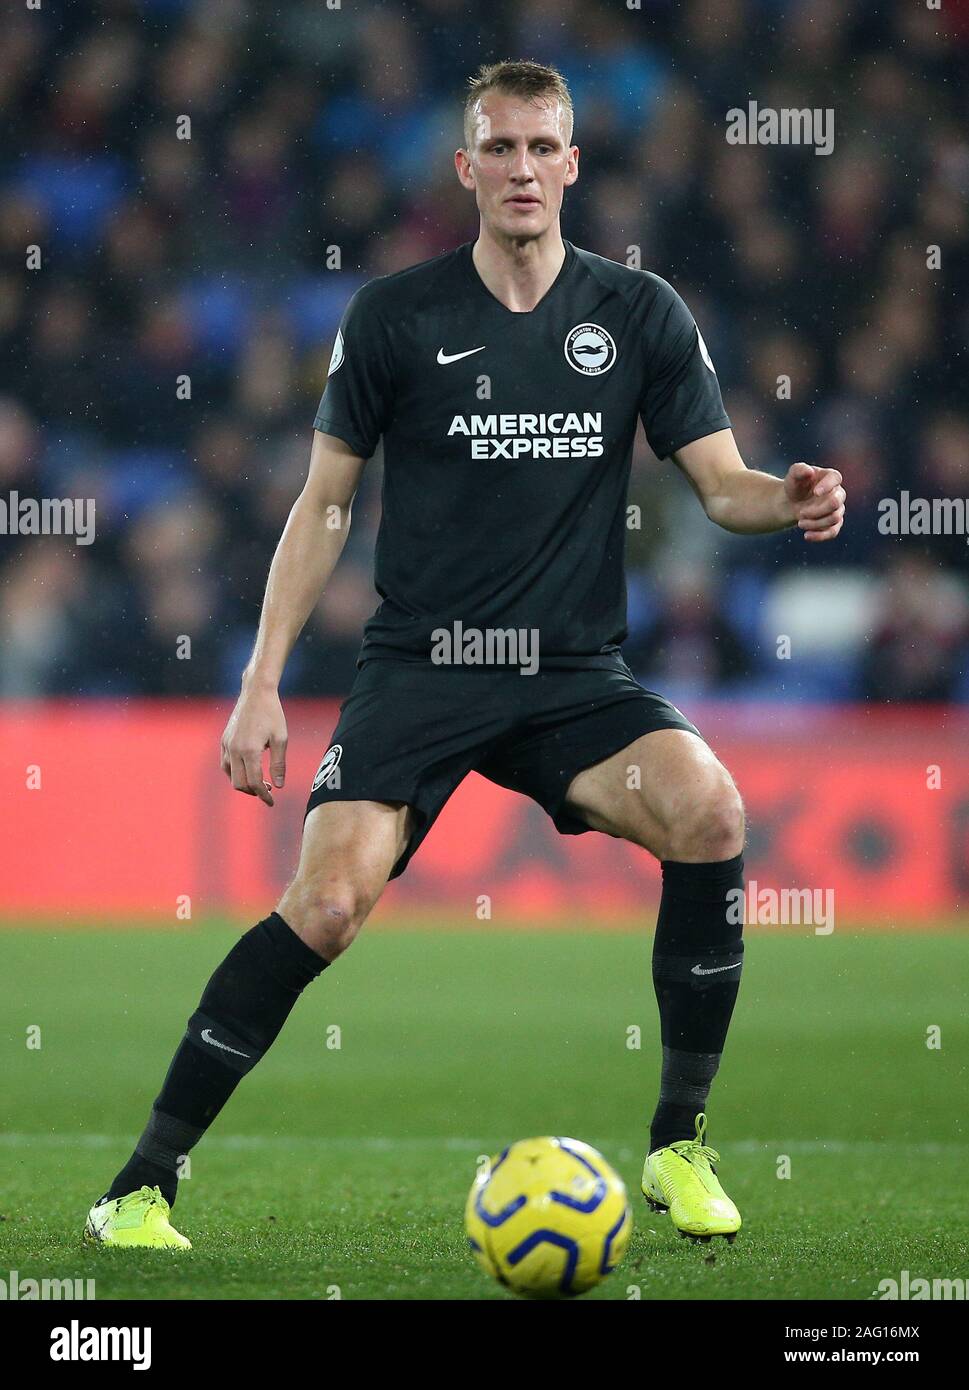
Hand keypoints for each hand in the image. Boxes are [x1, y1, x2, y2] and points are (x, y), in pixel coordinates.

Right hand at [220, 683, 287, 805]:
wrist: (256, 692)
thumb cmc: (273, 714)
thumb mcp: (281, 739)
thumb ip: (279, 764)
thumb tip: (279, 786)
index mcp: (250, 751)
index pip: (255, 782)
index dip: (264, 795)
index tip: (272, 802)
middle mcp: (234, 750)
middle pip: (239, 783)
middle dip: (253, 792)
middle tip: (268, 791)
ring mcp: (227, 745)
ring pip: (229, 775)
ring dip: (242, 783)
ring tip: (259, 782)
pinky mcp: (224, 740)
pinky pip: (225, 763)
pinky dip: (235, 772)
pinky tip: (248, 770)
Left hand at [784, 462, 845, 541]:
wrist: (791, 502)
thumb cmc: (794, 486)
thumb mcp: (793, 476)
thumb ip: (799, 470)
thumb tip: (809, 471)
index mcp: (830, 477)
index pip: (836, 479)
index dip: (828, 486)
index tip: (815, 492)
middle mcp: (838, 492)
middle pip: (836, 502)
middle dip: (817, 510)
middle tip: (800, 513)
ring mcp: (838, 509)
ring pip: (834, 518)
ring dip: (815, 523)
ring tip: (799, 522)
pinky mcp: (834, 523)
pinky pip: (833, 531)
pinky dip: (820, 536)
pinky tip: (806, 536)